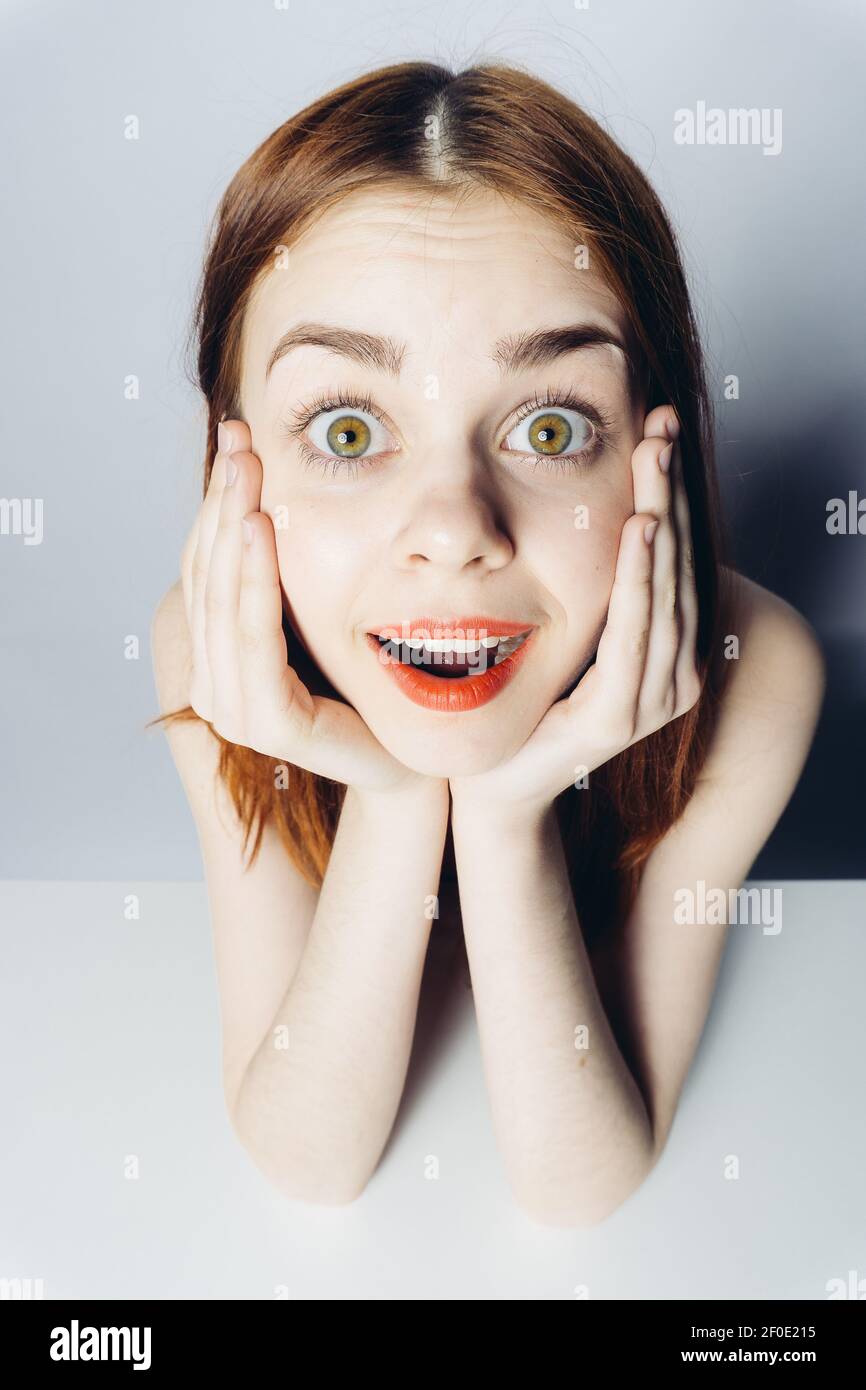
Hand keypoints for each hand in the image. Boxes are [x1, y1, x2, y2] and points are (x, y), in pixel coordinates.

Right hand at [180, 419, 444, 797]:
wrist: (412, 757)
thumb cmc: (371, 683)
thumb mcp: (321, 608)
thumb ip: (288, 567)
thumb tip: (272, 484)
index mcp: (219, 655)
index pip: (208, 565)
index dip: (217, 500)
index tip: (235, 437)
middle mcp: (215, 684)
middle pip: (210, 575)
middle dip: (223, 502)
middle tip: (237, 441)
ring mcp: (235, 708)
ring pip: (225, 601)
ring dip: (232, 530)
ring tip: (243, 474)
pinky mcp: (270, 724)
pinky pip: (256, 640)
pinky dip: (255, 582)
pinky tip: (261, 530)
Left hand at [448, 405, 702, 818]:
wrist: (493, 781)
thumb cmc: (528, 700)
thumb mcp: (568, 629)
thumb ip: (592, 585)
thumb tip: (590, 507)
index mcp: (667, 649)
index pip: (675, 556)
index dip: (671, 490)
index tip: (660, 426)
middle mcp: (675, 672)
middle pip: (679, 564)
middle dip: (670, 490)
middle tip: (663, 425)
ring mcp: (653, 699)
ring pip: (664, 590)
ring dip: (661, 517)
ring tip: (656, 460)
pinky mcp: (619, 717)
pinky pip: (634, 635)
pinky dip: (640, 579)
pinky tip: (639, 531)